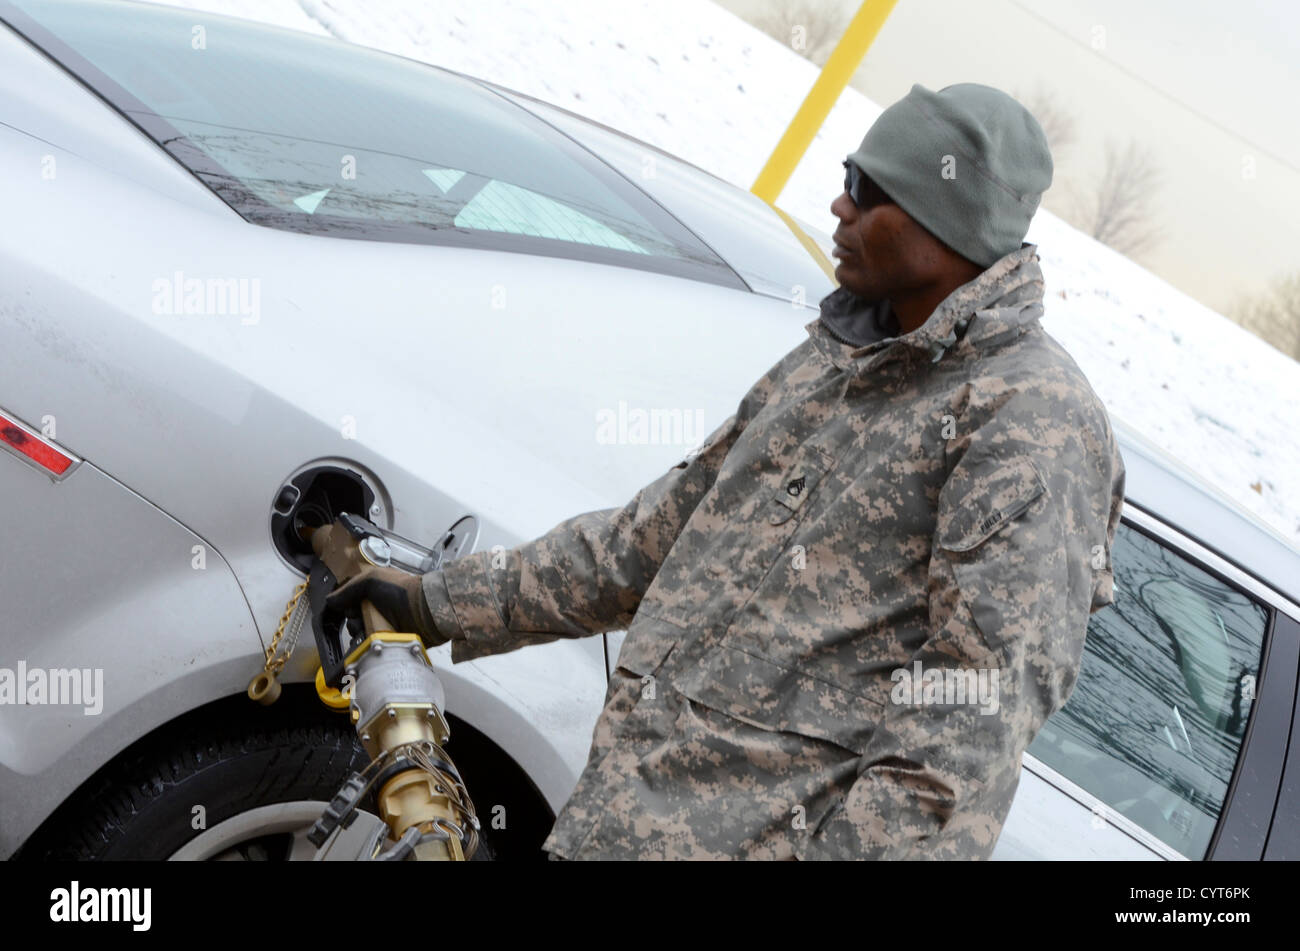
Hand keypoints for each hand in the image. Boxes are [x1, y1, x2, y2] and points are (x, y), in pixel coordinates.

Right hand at [323, 564, 440, 642]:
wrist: (424, 611)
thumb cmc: (400, 591)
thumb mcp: (370, 580)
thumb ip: (348, 589)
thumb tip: (330, 601)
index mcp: (375, 590)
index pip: (351, 599)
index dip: (345, 604)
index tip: (346, 607)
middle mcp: (379, 606)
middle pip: (354, 617)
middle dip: (353, 619)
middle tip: (360, 618)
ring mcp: (385, 623)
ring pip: (361, 631)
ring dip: (360, 631)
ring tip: (367, 629)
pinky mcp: (390, 638)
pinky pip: (371, 643)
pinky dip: (367, 643)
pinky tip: (370, 639)